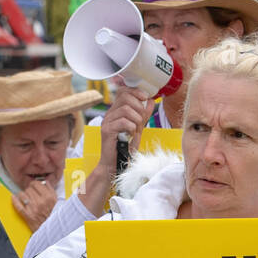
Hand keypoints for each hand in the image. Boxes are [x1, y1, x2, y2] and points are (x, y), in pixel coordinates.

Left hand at [11, 180, 58, 231]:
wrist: (53, 231)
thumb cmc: (54, 216)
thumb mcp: (56, 201)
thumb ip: (51, 190)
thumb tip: (45, 182)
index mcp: (48, 197)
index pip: (36, 183)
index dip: (34, 184)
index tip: (33, 186)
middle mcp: (40, 202)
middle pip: (28, 189)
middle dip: (29, 190)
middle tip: (31, 194)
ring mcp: (33, 208)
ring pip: (22, 195)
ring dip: (23, 195)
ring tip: (25, 197)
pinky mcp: (27, 215)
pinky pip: (18, 205)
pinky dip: (15, 200)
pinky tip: (14, 197)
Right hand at [81, 87, 151, 214]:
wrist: (114, 165)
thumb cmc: (125, 149)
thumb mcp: (138, 129)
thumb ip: (144, 115)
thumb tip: (151, 101)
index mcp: (116, 111)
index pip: (124, 91)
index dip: (136, 91)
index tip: (145, 98)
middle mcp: (109, 114)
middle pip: (125, 97)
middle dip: (139, 107)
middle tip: (141, 121)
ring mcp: (107, 121)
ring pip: (126, 109)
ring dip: (136, 119)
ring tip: (136, 130)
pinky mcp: (106, 130)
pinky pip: (123, 122)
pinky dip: (131, 128)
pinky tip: (130, 135)